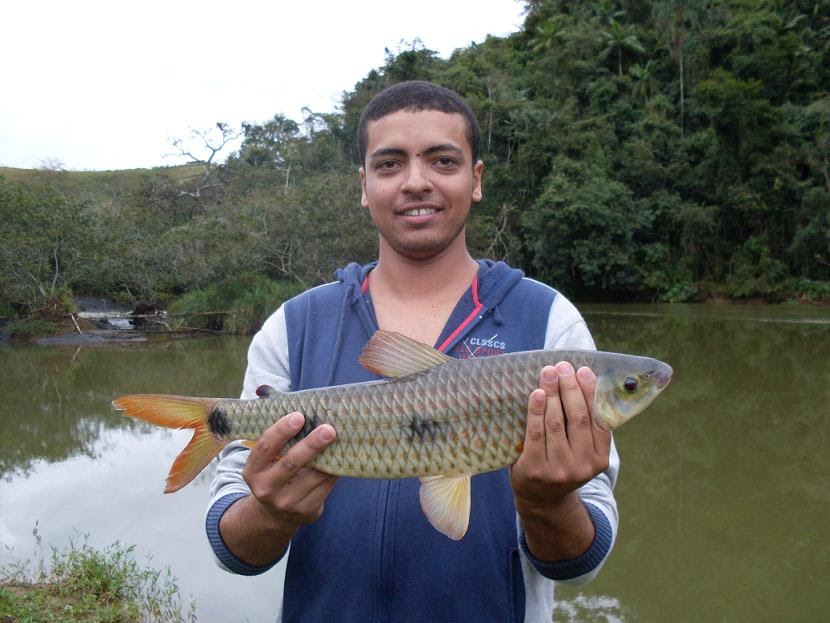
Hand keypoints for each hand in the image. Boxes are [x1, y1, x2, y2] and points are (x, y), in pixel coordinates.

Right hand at [242, 411, 337, 531]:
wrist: (276, 515)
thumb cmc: (274, 473)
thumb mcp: (264, 460)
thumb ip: (273, 432)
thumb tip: (272, 394)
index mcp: (253, 471)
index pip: (265, 448)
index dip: (281, 431)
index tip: (299, 416)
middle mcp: (267, 489)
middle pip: (291, 463)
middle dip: (311, 444)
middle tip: (328, 429)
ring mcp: (287, 503)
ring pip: (314, 475)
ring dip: (329, 456)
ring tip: (340, 439)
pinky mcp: (307, 511)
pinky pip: (326, 486)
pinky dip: (335, 470)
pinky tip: (342, 457)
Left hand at [510, 362, 610, 514]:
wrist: (541, 499)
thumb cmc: (561, 463)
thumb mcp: (582, 451)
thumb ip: (585, 426)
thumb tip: (579, 380)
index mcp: (600, 459)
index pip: (598, 419)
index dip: (591, 392)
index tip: (583, 370)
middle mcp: (583, 466)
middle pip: (578, 418)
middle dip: (570, 388)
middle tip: (562, 366)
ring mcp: (559, 470)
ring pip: (556, 423)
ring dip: (552, 394)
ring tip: (547, 373)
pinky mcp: (535, 469)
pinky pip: (536, 434)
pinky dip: (536, 411)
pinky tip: (536, 394)